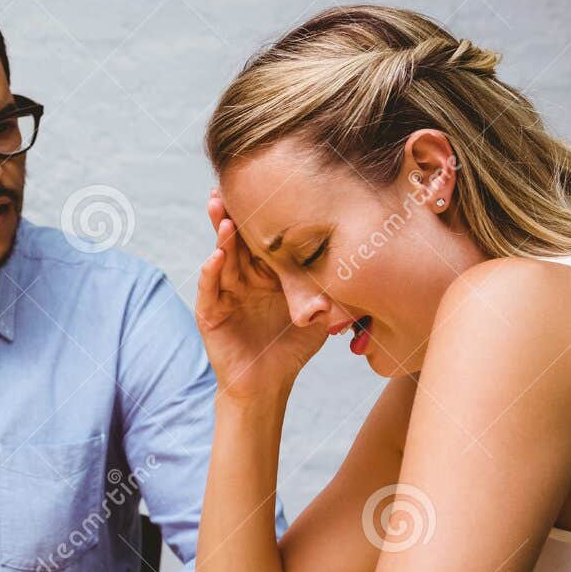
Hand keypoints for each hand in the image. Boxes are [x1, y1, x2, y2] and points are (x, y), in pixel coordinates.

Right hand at [195, 189, 326, 398]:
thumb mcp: (317, 314)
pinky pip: (209, 290)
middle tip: (226, 188)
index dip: (259, 214)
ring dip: (221, 238)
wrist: (268, 385)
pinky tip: (215, 257)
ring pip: (221, 259)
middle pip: (236, 240)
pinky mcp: (210, 313)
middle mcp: (243, 278)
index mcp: (266, 274)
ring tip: (223, 217)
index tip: (263, 186)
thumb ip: (331, 290)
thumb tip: (361, 265)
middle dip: (230, 214)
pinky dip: (211, 273)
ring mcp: (225, 294)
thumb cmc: (291, 349)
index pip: (261, 238)